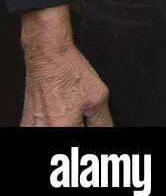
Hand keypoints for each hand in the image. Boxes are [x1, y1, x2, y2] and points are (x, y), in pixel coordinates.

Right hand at [20, 6, 112, 126]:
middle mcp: (46, 129)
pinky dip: (55, 125)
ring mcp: (33, 127)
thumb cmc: (69, 72)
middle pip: (71, 138)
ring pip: (58, 132)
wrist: (48, 58)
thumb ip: (102, 120)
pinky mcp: (28, 123)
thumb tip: (107, 130)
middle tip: (81, 115)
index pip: (86, 138)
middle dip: (80, 127)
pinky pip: (45, 129)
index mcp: (64, 126)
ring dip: (69, 126)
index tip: (92, 123)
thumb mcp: (98, 97)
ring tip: (71, 114)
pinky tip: (60, 115)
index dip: (93, 129)